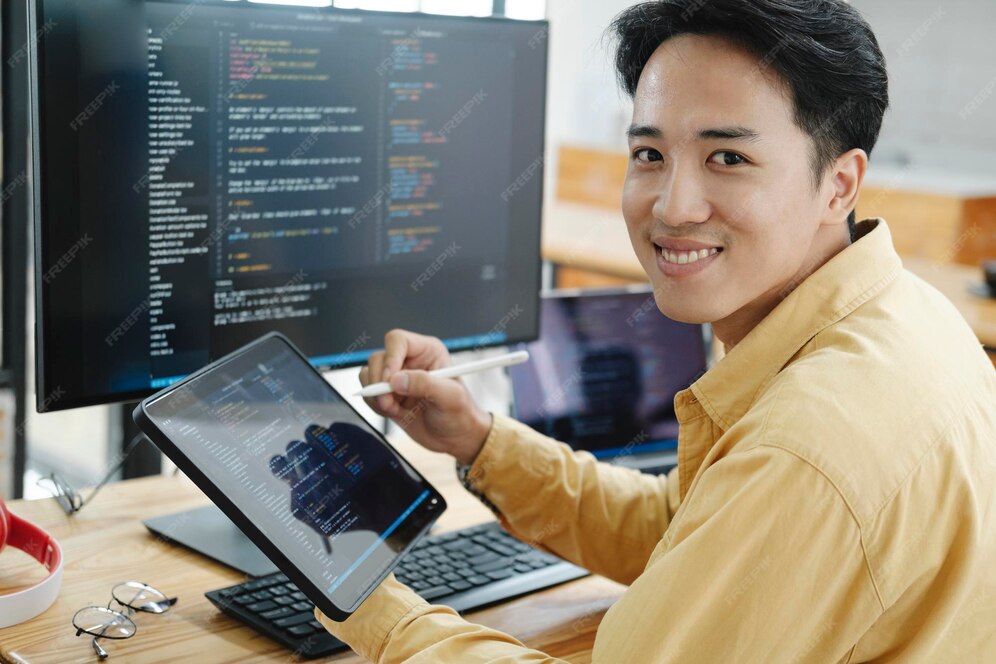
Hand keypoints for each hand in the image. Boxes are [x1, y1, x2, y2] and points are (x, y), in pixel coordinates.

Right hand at [360, 329, 491, 464]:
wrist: (455, 437)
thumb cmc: (460, 413)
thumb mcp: (450, 397)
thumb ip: (425, 384)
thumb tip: (396, 379)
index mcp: (427, 351)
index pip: (398, 341)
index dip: (390, 358)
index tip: (390, 380)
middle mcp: (409, 360)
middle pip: (378, 358)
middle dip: (378, 382)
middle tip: (388, 402)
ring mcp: (396, 378)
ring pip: (368, 374)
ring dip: (375, 394)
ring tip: (394, 408)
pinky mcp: (388, 394)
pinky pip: (368, 393)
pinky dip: (374, 405)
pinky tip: (393, 412)